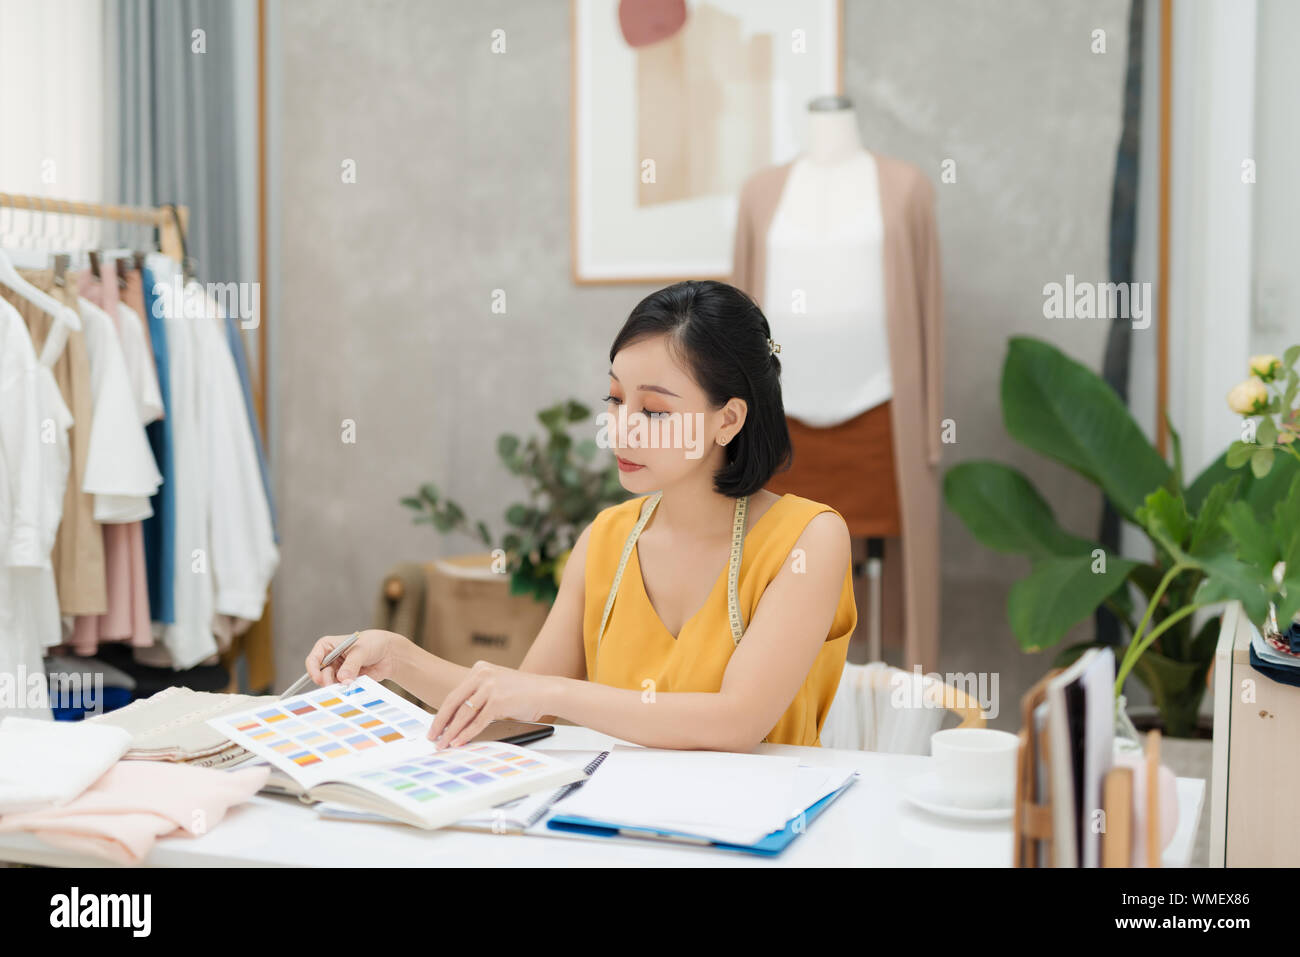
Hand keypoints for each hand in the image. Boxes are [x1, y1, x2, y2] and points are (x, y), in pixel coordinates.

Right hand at [305, 629, 400, 686]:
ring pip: (330, 683)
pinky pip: (341, 688)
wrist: (389, 653)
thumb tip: (342, 679)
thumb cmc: (373, 643)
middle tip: (336, 686)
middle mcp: (330, 659)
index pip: (313, 659)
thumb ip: (351, 665)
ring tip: (348, 685)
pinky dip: (345, 690)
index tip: (320, 679)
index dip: (313, 670)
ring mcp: (337, 671)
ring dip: (337, 686)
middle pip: (320, 675)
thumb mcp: (361, 651)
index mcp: (328, 646)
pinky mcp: (346, 680)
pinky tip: (354, 687)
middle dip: (327, 681)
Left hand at [428, 661, 556, 749]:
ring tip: (444, 744)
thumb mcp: (496, 687)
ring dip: (452, 732)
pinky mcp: (498, 700)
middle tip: (432, 737)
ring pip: (464, 714)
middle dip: (441, 723)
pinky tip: (459, 742)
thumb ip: (478, 696)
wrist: (546, 691)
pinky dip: (467, 734)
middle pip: (454, 702)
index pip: (454, 694)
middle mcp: (483, 674)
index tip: (435, 726)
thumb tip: (456, 720)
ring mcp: (490, 687)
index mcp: (479, 669)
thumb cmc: (523, 693)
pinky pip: (478, 721)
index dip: (442, 713)